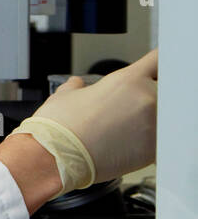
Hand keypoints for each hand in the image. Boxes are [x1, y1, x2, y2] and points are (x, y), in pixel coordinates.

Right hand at [30, 48, 158, 185]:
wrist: (54, 158)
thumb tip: (76, 85)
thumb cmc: (58, 128)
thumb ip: (77, 87)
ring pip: (163, 119)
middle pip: (163, 91)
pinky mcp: (154, 150)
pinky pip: (159, 142)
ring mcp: (154, 126)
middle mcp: (146, 99)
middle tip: (125, 112)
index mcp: (127, 80)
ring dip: (148, 123)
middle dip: (147, 99)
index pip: (158, 60)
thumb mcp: (64, 96)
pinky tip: (124, 146)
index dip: (156, 66)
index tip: (154, 71)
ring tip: (121, 132)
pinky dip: (146, 144)